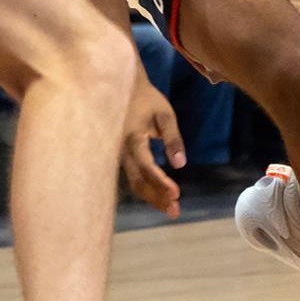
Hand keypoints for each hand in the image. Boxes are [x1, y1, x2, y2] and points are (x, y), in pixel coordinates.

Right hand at [121, 83, 186, 218]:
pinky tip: (159, 196)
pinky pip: (133, 177)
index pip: (147, 166)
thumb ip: (173, 139)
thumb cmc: (147, 100)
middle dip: (156, 198)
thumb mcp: (165, 114)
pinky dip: (146, 189)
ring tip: (171, 208)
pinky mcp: (121, 158)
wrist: (122, 89)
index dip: (160, 182)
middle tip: (175, 211)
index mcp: (133, 139)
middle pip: (138, 182)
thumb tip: (180, 164)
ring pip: (134, 182)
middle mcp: (122, 152)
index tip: (176, 194)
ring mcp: (119, 156)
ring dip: (152, 197)